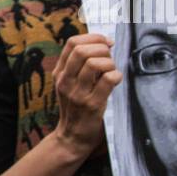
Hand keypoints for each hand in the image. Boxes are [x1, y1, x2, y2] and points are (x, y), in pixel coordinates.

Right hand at [51, 33, 120, 161]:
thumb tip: (102, 43)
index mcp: (59, 73)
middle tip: (110, 58)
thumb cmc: (75, 108)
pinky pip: (108, 80)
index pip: (72, 43)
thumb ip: (77, 66)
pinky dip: (117, 76)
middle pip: (82, 50)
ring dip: (110, 63)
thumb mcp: (68, 85)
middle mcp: (65, 81)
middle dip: (102, 49)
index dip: (93, 37)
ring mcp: (77, 94)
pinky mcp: (92, 105)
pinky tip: (115, 81)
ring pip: (95, 63)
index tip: (106, 43)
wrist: (71, 137)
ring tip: (111, 72)